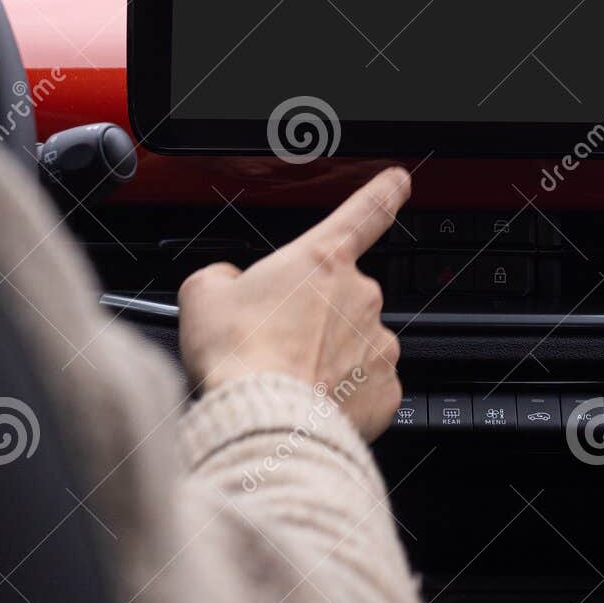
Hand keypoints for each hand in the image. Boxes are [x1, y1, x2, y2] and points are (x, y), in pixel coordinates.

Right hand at [178, 167, 408, 441]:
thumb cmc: (237, 356)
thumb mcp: (204, 294)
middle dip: (317, 315)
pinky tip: (313, 401)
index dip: (384, 192)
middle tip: (279, 341)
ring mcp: (378, 343)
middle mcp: (360, 296)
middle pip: (343, 296)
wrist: (264, 420)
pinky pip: (368, 386)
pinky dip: (345, 394)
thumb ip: (222, 276)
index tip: (399, 182)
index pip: (365, 211)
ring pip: (356, 342)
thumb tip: (228, 283)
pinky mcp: (386, 389)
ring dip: (330, 355)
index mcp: (323, 259)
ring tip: (290, 377)